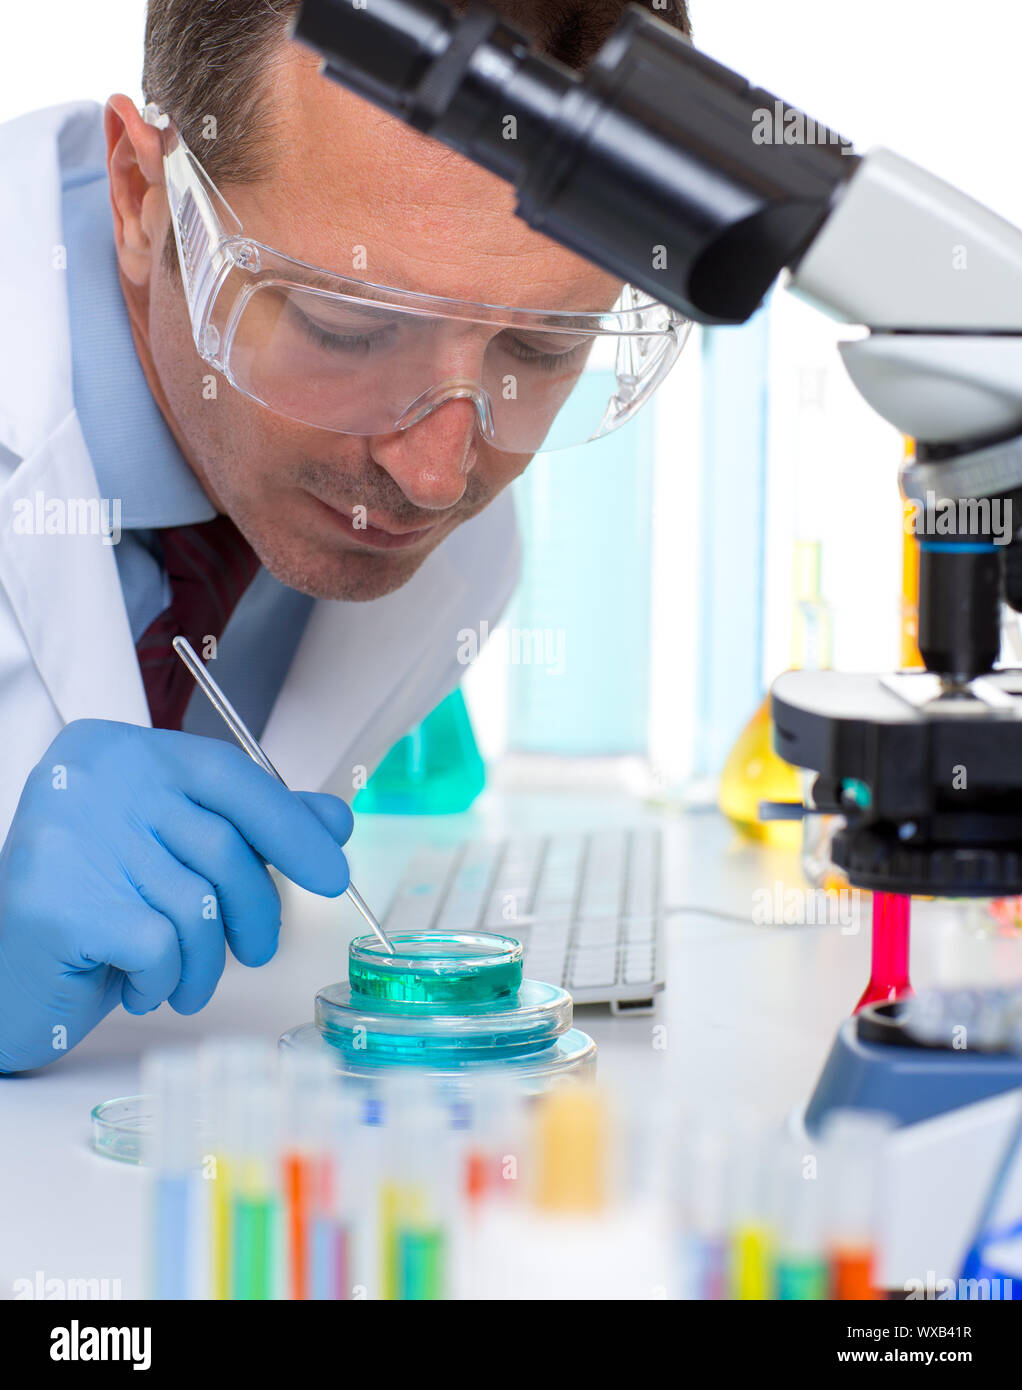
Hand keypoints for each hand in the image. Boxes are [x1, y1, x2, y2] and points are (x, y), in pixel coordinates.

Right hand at [0, 719, 353, 1071]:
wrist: (5, 976)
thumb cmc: (97, 906)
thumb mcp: (176, 853)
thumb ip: (250, 827)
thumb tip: (333, 823)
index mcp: (123, 751)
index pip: (230, 776)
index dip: (291, 827)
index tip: (332, 872)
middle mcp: (92, 782)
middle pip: (223, 844)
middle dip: (255, 909)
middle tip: (256, 948)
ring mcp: (72, 840)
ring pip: (196, 905)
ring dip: (205, 961)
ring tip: (184, 977)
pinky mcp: (60, 904)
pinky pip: (160, 945)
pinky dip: (165, 979)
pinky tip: (140, 984)